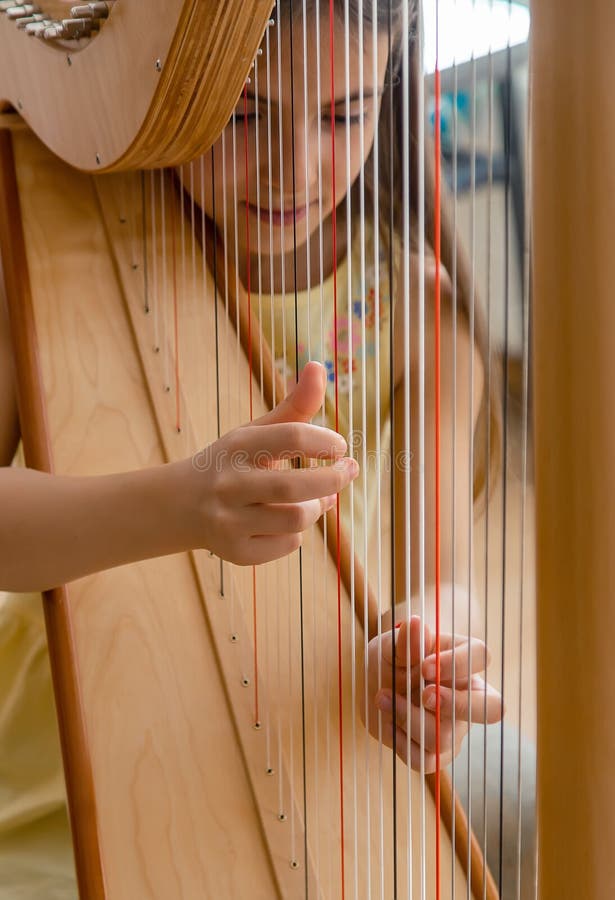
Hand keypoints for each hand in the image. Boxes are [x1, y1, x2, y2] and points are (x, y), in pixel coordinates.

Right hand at [179, 361, 357, 564]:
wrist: (180, 506)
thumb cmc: (233, 463)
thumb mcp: (257, 432)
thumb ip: (294, 405)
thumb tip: (319, 365)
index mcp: (236, 446)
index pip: (291, 436)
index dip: (325, 440)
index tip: (340, 446)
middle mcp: (228, 484)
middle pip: (296, 486)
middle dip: (333, 479)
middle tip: (348, 470)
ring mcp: (229, 521)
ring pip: (297, 519)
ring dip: (316, 508)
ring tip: (317, 498)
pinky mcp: (235, 553)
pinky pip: (288, 544)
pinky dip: (297, 532)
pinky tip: (286, 520)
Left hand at [366, 615, 501, 772]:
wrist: (375, 686)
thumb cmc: (392, 659)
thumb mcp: (392, 645)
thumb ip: (405, 642)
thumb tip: (415, 624)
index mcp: (464, 659)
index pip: (481, 655)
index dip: (458, 662)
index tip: (425, 666)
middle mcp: (468, 695)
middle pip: (492, 708)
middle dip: (457, 704)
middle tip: (423, 694)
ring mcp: (455, 727)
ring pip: (445, 736)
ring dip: (409, 717)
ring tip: (382, 696)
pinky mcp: (437, 752)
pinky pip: (425, 759)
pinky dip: (400, 741)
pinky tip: (385, 720)